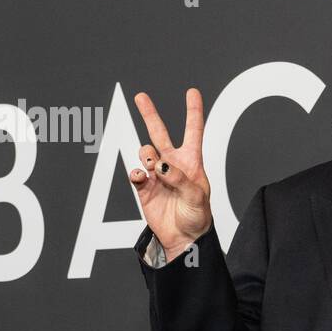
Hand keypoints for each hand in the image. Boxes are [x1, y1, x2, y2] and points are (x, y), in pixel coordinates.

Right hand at [129, 88, 212, 261]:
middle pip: (159, 133)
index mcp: (191, 162)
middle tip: (140, 96)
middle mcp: (172, 164)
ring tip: (154, 167)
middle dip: (149, 114)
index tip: (192, 92)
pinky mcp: (143, 187)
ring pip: (145, 152)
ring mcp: (156, 174)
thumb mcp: (197, 197)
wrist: (183, 238)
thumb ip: (181, 179)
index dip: (193, 111)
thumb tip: (161, 164)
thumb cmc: (197, 216)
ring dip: (147, 154)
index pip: (193, 131)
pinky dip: (135, 172)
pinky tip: (141, 177)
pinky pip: (135, 173)